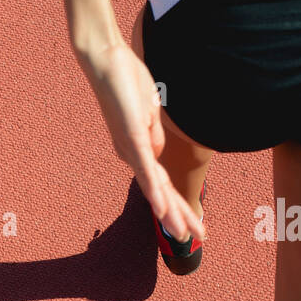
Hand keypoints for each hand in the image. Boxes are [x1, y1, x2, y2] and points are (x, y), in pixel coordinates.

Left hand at [79, 41, 206, 241]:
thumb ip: (153, 135)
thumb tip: (159, 153)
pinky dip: (155, 191)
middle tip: (195, 240)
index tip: (193, 222)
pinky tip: (161, 210)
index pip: (164, 184)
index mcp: (138, 151)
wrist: (106, 59)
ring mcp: (131, 148)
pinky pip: (146, 169)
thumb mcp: (149, 113)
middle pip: (161, 193)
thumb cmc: (127, 82)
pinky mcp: (132, 136)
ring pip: (154, 188)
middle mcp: (132, 156)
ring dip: (170, 213)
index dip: (178, 204)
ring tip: (182, 235)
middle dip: (180, 217)